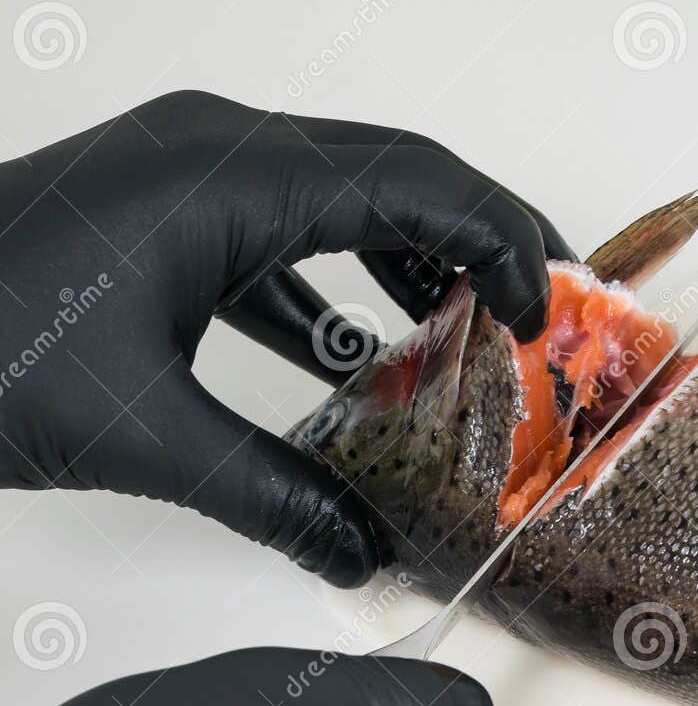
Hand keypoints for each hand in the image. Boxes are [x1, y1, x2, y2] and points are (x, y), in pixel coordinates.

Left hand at [0, 91, 574, 585]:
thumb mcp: (143, 436)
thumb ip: (272, 495)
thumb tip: (359, 555)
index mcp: (231, 177)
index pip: (415, 182)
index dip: (501, 241)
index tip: (547, 310)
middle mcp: (218, 150)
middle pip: (395, 168)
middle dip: (480, 234)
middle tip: (545, 303)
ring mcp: (186, 170)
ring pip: (342, 191)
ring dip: (411, 254)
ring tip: (469, 330)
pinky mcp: (161, 208)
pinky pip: (283, 228)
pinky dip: (336, 279)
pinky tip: (358, 351)